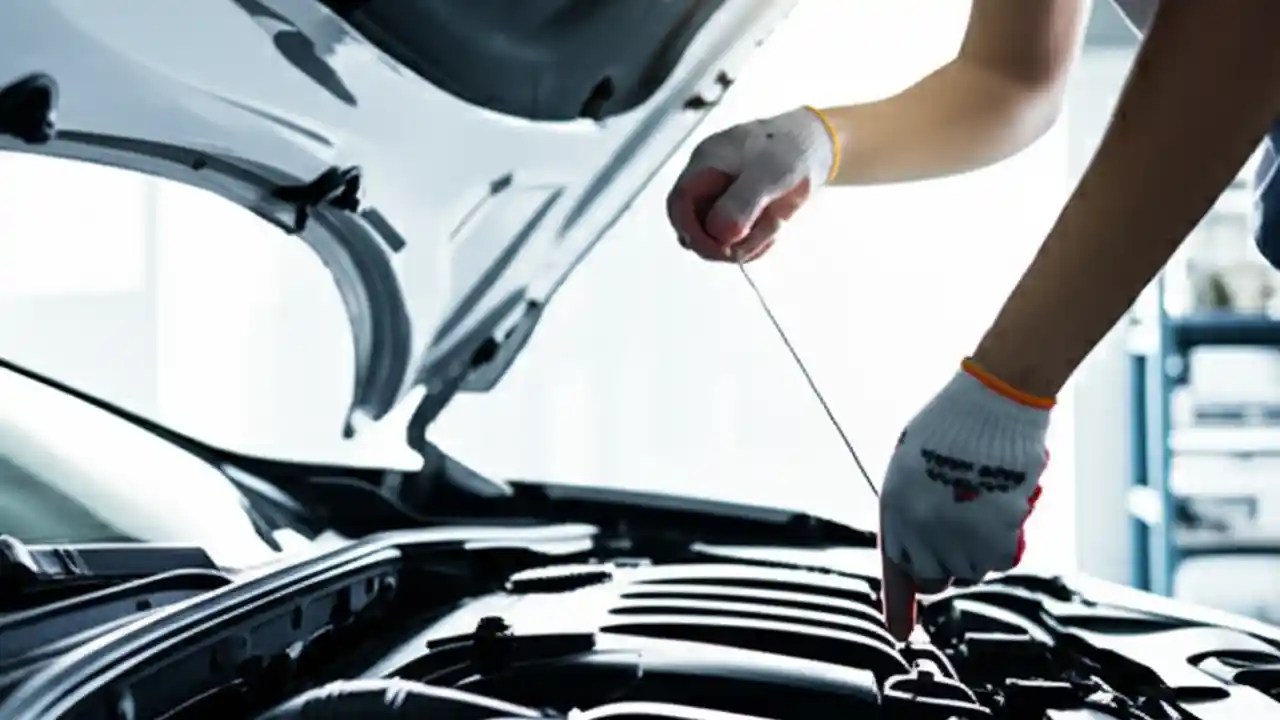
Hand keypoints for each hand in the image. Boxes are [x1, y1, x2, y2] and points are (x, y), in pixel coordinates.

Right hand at [666, 106, 837, 262]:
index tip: (716, 249)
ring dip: (742, 245)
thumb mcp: (770, 172)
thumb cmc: (791, 150)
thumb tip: (719, 234)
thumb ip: (744, 201)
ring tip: (774, 226)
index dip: (690, 229)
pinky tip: (775, 229)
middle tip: (743, 251)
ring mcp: (724, 202)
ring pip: (716, 239)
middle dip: (717, 244)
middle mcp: (709, 185)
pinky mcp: (740, 216)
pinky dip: (754, 245)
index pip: (679, 202)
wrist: (817, 147)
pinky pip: (737, 242)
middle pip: (694, 226)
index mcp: (706, 164)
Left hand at [878, 360, 1050, 640]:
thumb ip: (910, 510)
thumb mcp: (911, 467)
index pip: (895, 568)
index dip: (899, 600)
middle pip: (936, 577)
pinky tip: (1005, 506)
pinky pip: (1003, 558)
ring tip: (985, 502)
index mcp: (894, 508)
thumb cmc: (953, 425)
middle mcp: (921, 529)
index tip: (900, 629)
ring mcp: (959, 535)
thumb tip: (918, 545)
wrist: (991, 403)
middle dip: (949, 559)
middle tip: (965, 526)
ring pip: (972, 568)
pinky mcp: (997, 535)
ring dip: (981, 545)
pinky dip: (1009, 539)